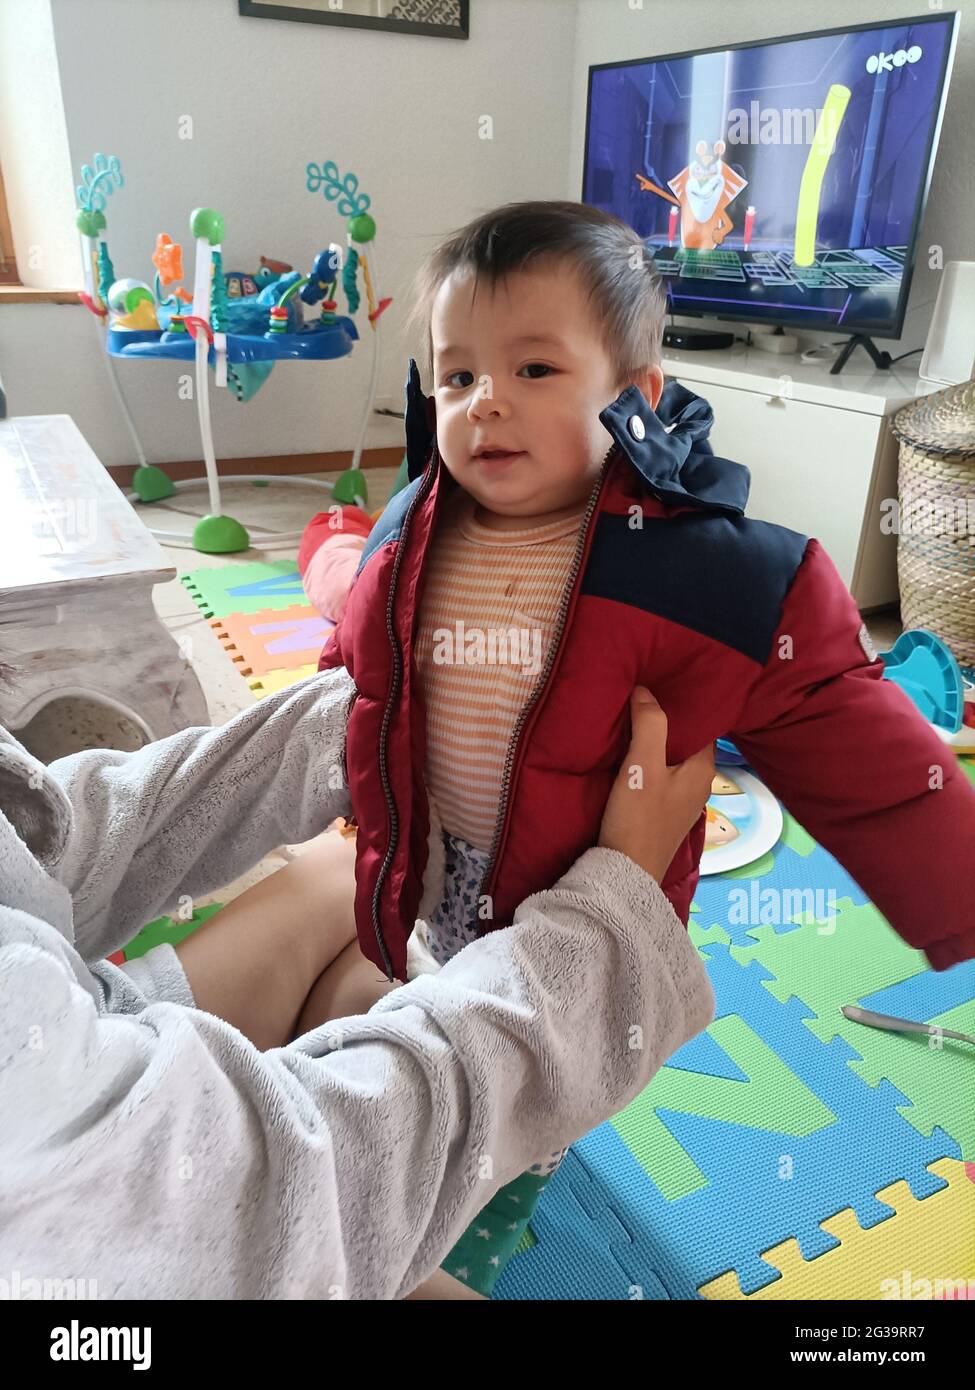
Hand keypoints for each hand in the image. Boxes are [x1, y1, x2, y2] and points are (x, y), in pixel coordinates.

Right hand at [597, 688, 714, 884]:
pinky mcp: (662, 815)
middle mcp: (698, 786)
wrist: (624, 873)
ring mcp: (680, 803)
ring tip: (631, 721)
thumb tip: (645, 690)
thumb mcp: (642, 766)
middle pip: (684, 743)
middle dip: (666, 723)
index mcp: (703, 770)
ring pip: (670, 761)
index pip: (700, 726)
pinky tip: (628, 757)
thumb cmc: (638, 818)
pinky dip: (647, 764)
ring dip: (654, 744)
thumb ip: (649, 725)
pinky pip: (659, 778)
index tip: (660, 686)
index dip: (682, 706)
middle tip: (640, 699)